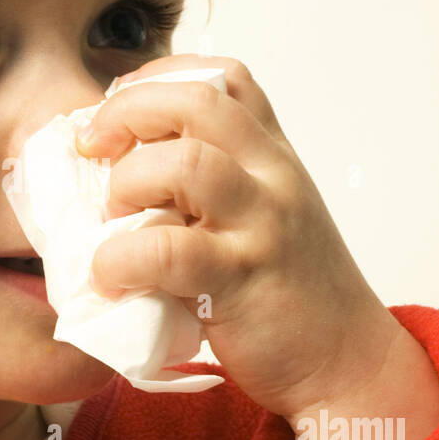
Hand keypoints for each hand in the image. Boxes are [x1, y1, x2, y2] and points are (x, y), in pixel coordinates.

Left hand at [75, 54, 410, 418]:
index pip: (222, 78)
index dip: (157, 78)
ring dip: (128, 182)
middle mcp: (272, 176)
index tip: (116, 104)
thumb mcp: (262, 214)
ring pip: (184, 164)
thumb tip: (117, 167)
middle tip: (92, 149)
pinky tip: (110, 275)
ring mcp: (261, 225)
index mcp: (272, 155)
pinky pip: (168, 251)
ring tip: (113, 219)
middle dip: (127, 112)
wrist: (345, 361)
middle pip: (196, 102)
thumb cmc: (288, 290)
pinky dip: (121, 258)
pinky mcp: (241, 280)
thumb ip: (210, 183)